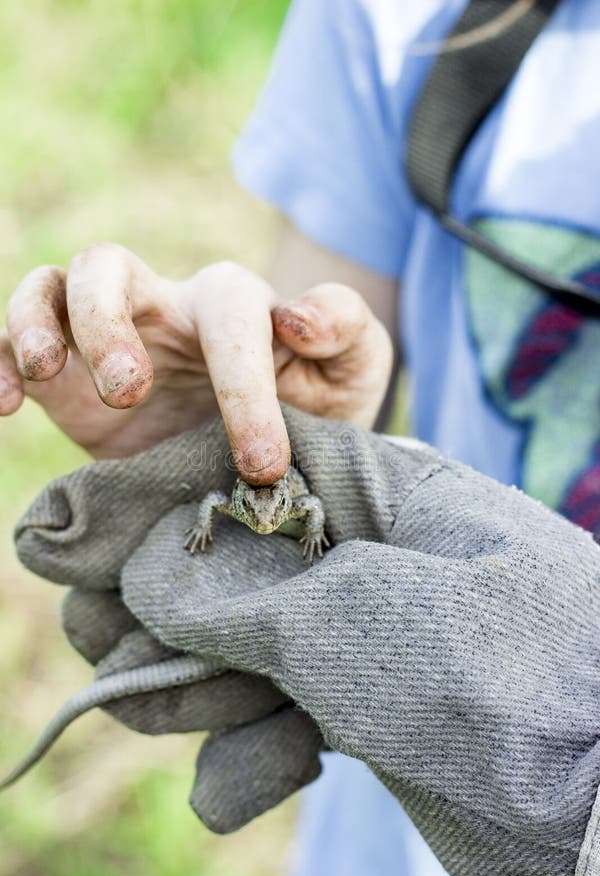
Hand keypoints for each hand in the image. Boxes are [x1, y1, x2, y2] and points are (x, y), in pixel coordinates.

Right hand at [0, 244, 391, 481]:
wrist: (267, 449)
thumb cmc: (317, 404)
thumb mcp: (354, 369)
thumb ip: (346, 328)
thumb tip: (295, 315)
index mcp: (235, 306)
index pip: (228, 321)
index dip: (243, 387)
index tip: (261, 463)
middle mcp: (164, 310)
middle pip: (109, 267)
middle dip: (107, 323)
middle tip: (128, 393)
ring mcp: (108, 340)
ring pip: (50, 289)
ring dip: (35, 323)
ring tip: (43, 372)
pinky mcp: (68, 380)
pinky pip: (11, 346)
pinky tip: (5, 406)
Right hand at [15, 406, 599, 875]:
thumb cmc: (496, 679)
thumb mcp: (348, 616)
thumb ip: (227, 592)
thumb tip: (132, 568)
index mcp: (367, 490)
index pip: (227, 470)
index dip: (140, 500)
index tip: (58, 534)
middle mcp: (354, 553)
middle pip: (211, 567)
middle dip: (159, 619)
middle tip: (119, 658)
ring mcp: (352, 633)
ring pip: (226, 651)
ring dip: (198, 697)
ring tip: (222, 724)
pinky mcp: (353, 709)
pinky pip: (263, 720)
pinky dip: (250, 757)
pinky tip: (279, 766)